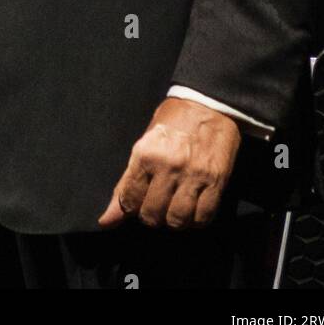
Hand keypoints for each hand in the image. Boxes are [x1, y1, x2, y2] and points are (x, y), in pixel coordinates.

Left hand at [97, 97, 240, 230]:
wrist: (208, 104)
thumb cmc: (172, 122)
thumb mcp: (144, 144)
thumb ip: (127, 182)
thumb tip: (107, 220)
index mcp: (146, 153)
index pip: (129, 200)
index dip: (130, 207)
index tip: (136, 202)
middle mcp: (169, 166)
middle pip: (153, 215)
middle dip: (151, 216)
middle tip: (156, 204)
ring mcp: (194, 175)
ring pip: (177, 220)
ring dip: (173, 220)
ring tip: (174, 207)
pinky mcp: (216, 181)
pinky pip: (203, 217)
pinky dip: (196, 220)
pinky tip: (192, 208)